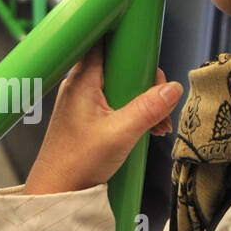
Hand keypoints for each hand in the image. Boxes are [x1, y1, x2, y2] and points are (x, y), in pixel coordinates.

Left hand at [22, 43, 182, 195]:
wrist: (57, 188)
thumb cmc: (77, 161)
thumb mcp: (120, 134)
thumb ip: (148, 109)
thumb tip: (172, 88)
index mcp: (83, 80)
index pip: (103, 41)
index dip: (128, 41)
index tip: (149, 50)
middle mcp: (81, 84)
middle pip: (120, 65)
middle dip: (146, 82)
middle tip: (162, 104)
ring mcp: (85, 100)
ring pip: (122, 86)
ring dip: (145, 101)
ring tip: (159, 125)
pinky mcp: (89, 116)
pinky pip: (117, 103)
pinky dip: (135, 113)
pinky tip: (150, 130)